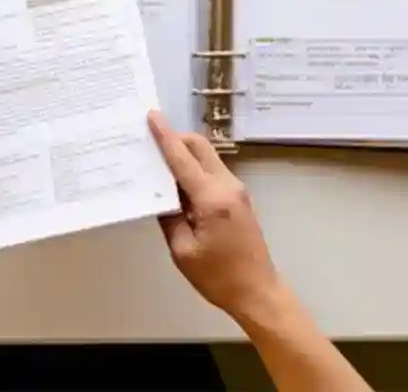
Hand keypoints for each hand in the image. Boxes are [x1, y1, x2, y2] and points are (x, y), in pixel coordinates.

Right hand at [148, 111, 282, 322]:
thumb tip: (157, 193)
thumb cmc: (217, 276)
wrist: (257, 291)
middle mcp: (228, 186)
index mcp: (212, 198)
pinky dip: (194, 169)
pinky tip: (177, 184)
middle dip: (176, 139)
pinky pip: (212, 173)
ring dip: (185, 154)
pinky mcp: (239, 198)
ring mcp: (237, 190)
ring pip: (208, 158)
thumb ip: (168, 216)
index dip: (165, 136)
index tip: (151, 116)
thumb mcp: (182, 250)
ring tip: (159, 163)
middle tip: (150, 142)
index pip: (183, 159)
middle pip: (200, 147)